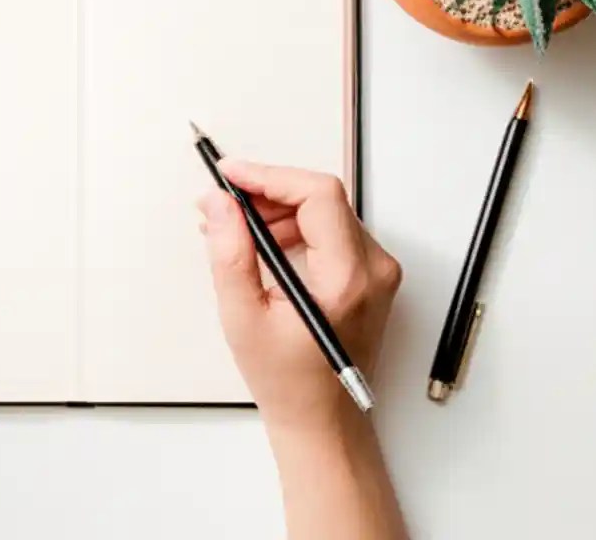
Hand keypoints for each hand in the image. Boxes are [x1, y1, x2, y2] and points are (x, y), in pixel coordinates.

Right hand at [197, 161, 400, 430]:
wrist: (322, 420)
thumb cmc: (287, 381)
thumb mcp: (243, 317)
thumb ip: (229, 253)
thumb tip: (218, 203)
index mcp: (347, 278)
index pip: (317, 195)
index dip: (270, 176)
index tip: (231, 175)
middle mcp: (373, 269)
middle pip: (322, 200)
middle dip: (268, 194)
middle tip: (224, 205)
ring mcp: (377, 273)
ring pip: (326, 213)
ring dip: (279, 212)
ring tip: (235, 230)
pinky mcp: (370, 277)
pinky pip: (333, 232)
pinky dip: (295, 229)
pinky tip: (262, 245)